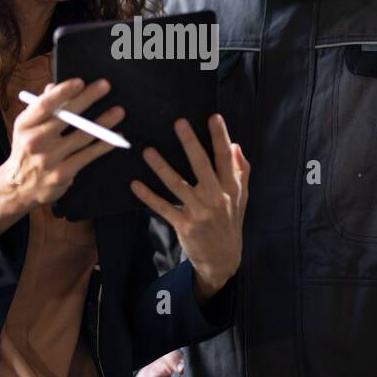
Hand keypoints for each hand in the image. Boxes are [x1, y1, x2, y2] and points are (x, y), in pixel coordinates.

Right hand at [0, 77, 124, 234]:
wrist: (19, 187)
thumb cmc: (27, 150)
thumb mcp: (27, 127)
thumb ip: (41, 107)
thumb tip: (54, 86)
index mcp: (25, 125)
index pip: (44, 104)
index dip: (63, 92)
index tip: (80, 82)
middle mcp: (35, 141)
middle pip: (66, 117)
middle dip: (88, 98)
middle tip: (105, 86)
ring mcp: (50, 159)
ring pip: (82, 136)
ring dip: (104, 122)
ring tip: (118, 112)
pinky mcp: (63, 173)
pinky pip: (89, 155)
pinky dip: (104, 145)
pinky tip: (115, 137)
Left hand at [128, 113, 248, 291]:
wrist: (223, 259)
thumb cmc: (230, 222)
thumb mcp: (241, 197)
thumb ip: (240, 171)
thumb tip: (236, 145)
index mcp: (231, 188)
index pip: (225, 158)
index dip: (220, 137)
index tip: (213, 117)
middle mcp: (216, 197)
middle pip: (202, 166)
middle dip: (190, 143)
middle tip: (179, 123)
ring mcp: (199, 212)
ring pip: (177, 185)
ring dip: (161, 167)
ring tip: (147, 151)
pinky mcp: (184, 225)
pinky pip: (163, 207)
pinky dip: (148, 196)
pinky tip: (135, 184)